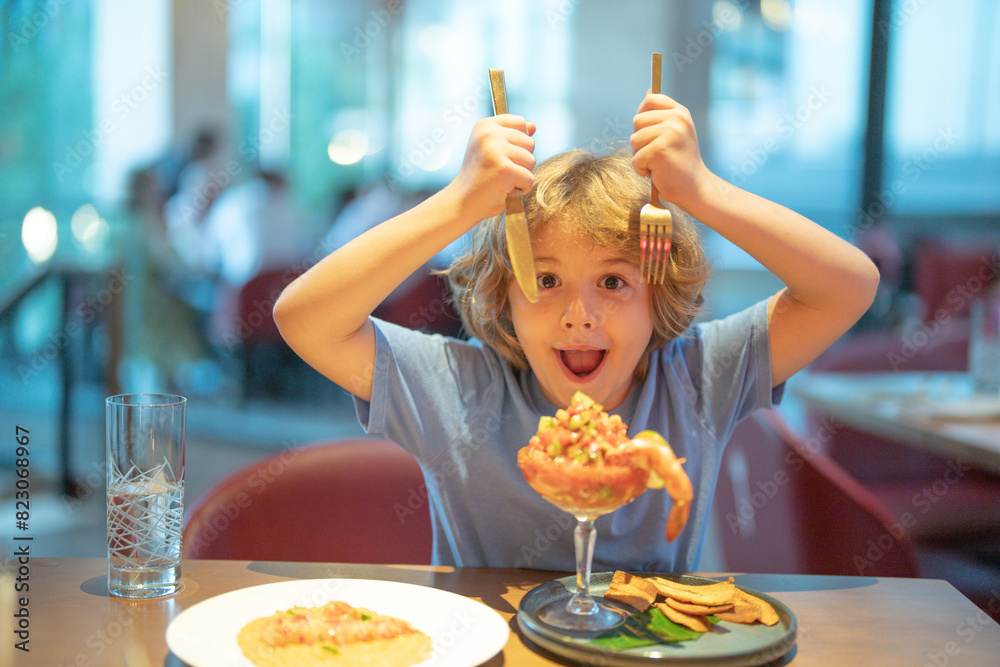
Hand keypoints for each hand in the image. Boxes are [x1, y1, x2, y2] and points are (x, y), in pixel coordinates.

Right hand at [451, 115, 535, 221]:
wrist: (464, 201)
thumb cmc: (480, 176)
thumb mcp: (493, 149)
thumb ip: (513, 135)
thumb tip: (533, 126)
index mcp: (485, 125)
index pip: (521, 123)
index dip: (519, 142)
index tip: (502, 155)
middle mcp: (489, 134)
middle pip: (529, 142)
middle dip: (521, 161)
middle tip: (501, 171)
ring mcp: (496, 151)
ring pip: (531, 160)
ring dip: (521, 175)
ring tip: (502, 180)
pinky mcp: (504, 169)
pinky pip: (529, 178)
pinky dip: (522, 188)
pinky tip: (505, 190)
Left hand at [630, 93, 710, 208]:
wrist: (694, 187)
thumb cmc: (679, 163)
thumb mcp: (674, 132)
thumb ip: (660, 115)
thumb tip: (647, 92)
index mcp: (680, 112)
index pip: (651, 99)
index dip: (643, 114)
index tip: (649, 132)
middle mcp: (677, 119)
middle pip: (637, 121)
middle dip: (640, 141)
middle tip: (656, 153)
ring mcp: (669, 133)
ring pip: (634, 140)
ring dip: (640, 156)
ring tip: (657, 163)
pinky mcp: (660, 149)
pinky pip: (636, 158)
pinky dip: (642, 169)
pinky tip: (657, 172)